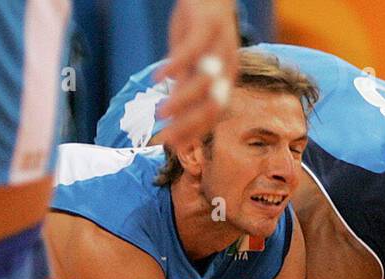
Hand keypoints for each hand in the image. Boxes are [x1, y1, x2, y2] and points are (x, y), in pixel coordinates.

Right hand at [156, 0, 239, 149]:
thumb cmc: (198, 30)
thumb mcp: (191, 64)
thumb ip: (184, 88)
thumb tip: (172, 119)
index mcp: (226, 79)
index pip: (213, 115)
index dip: (194, 133)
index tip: (171, 146)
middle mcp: (227, 66)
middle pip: (213, 104)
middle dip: (189, 125)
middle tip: (165, 138)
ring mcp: (220, 45)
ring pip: (204, 82)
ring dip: (182, 101)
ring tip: (160, 112)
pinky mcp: (207, 25)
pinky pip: (192, 50)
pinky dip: (174, 66)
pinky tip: (157, 78)